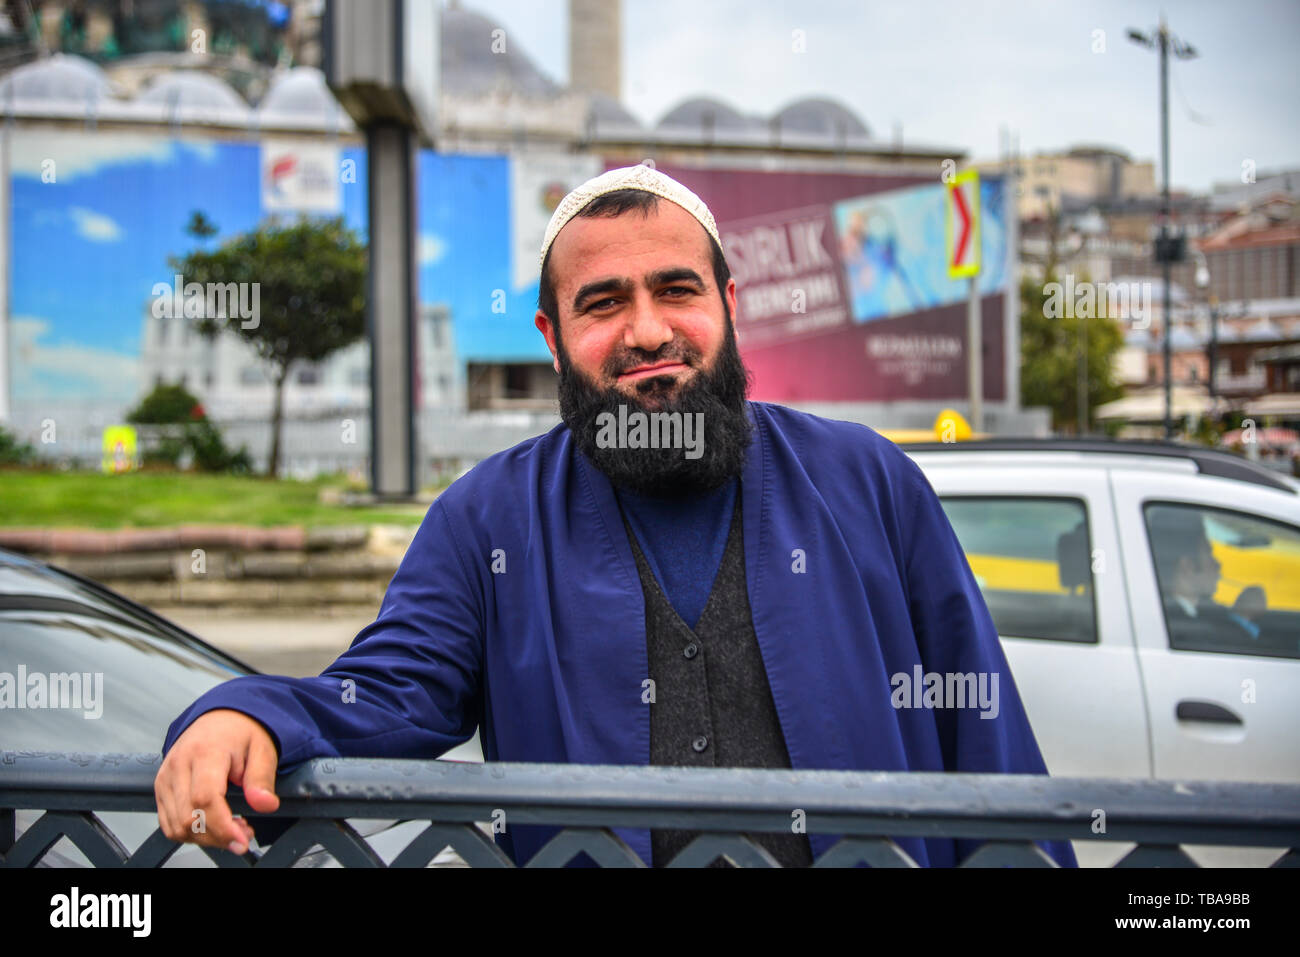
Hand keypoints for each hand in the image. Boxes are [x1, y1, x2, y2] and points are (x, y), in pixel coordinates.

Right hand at [154, 709, 280, 855]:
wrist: (221, 716)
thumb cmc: (241, 731)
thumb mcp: (262, 749)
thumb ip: (262, 779)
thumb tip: (266, 804)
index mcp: (205, 752)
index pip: (205, 798)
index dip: (223, 826)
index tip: (242, 841)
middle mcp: (178, 764)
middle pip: (188, 817)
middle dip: (218, 836)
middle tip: (244, 833)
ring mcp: (165, 777)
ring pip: (176, 825)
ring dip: (205, 838)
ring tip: (232, 828)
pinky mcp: (161, 787)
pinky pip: (169, 823)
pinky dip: (191, 833)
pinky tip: (213, 825)